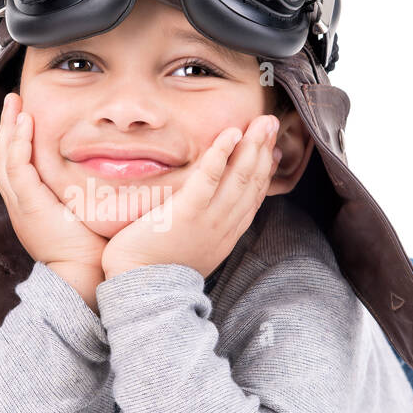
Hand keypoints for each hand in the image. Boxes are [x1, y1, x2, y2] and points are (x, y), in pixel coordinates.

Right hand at [0, 92, 108, 274]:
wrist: (84, 278)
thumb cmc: (92, 250)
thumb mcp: (85, 213)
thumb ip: (86, 191)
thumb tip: (111, 169)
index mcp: (30, 206)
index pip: (15, 165)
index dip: (16, 139)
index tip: (25, 115)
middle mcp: (20, 204)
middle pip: (2, 157)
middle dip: (6, 126)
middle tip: (13, 100)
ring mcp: (21, 206)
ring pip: (4, 159)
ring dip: (8, 128)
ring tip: (14, 102)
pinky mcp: (29, 207)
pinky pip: (16, 170)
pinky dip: (18, 145)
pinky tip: (25, 124)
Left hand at [101, 114, 279, 279]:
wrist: (140, 291)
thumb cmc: (155, 270)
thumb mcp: (192, 250)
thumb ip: (204, 231)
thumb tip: (205, 213)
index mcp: (226, 235)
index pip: (252, 197)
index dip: (265, 170)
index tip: (272, 149)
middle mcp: (224, 227)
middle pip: (252, 182)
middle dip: (264, 150)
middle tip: (271, 122)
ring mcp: (209, 220)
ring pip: (239, 177)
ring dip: (252, 146)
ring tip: (260, 122)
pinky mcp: (187, 213)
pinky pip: (209, 178)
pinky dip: (222, 154)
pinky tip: (231, 134)